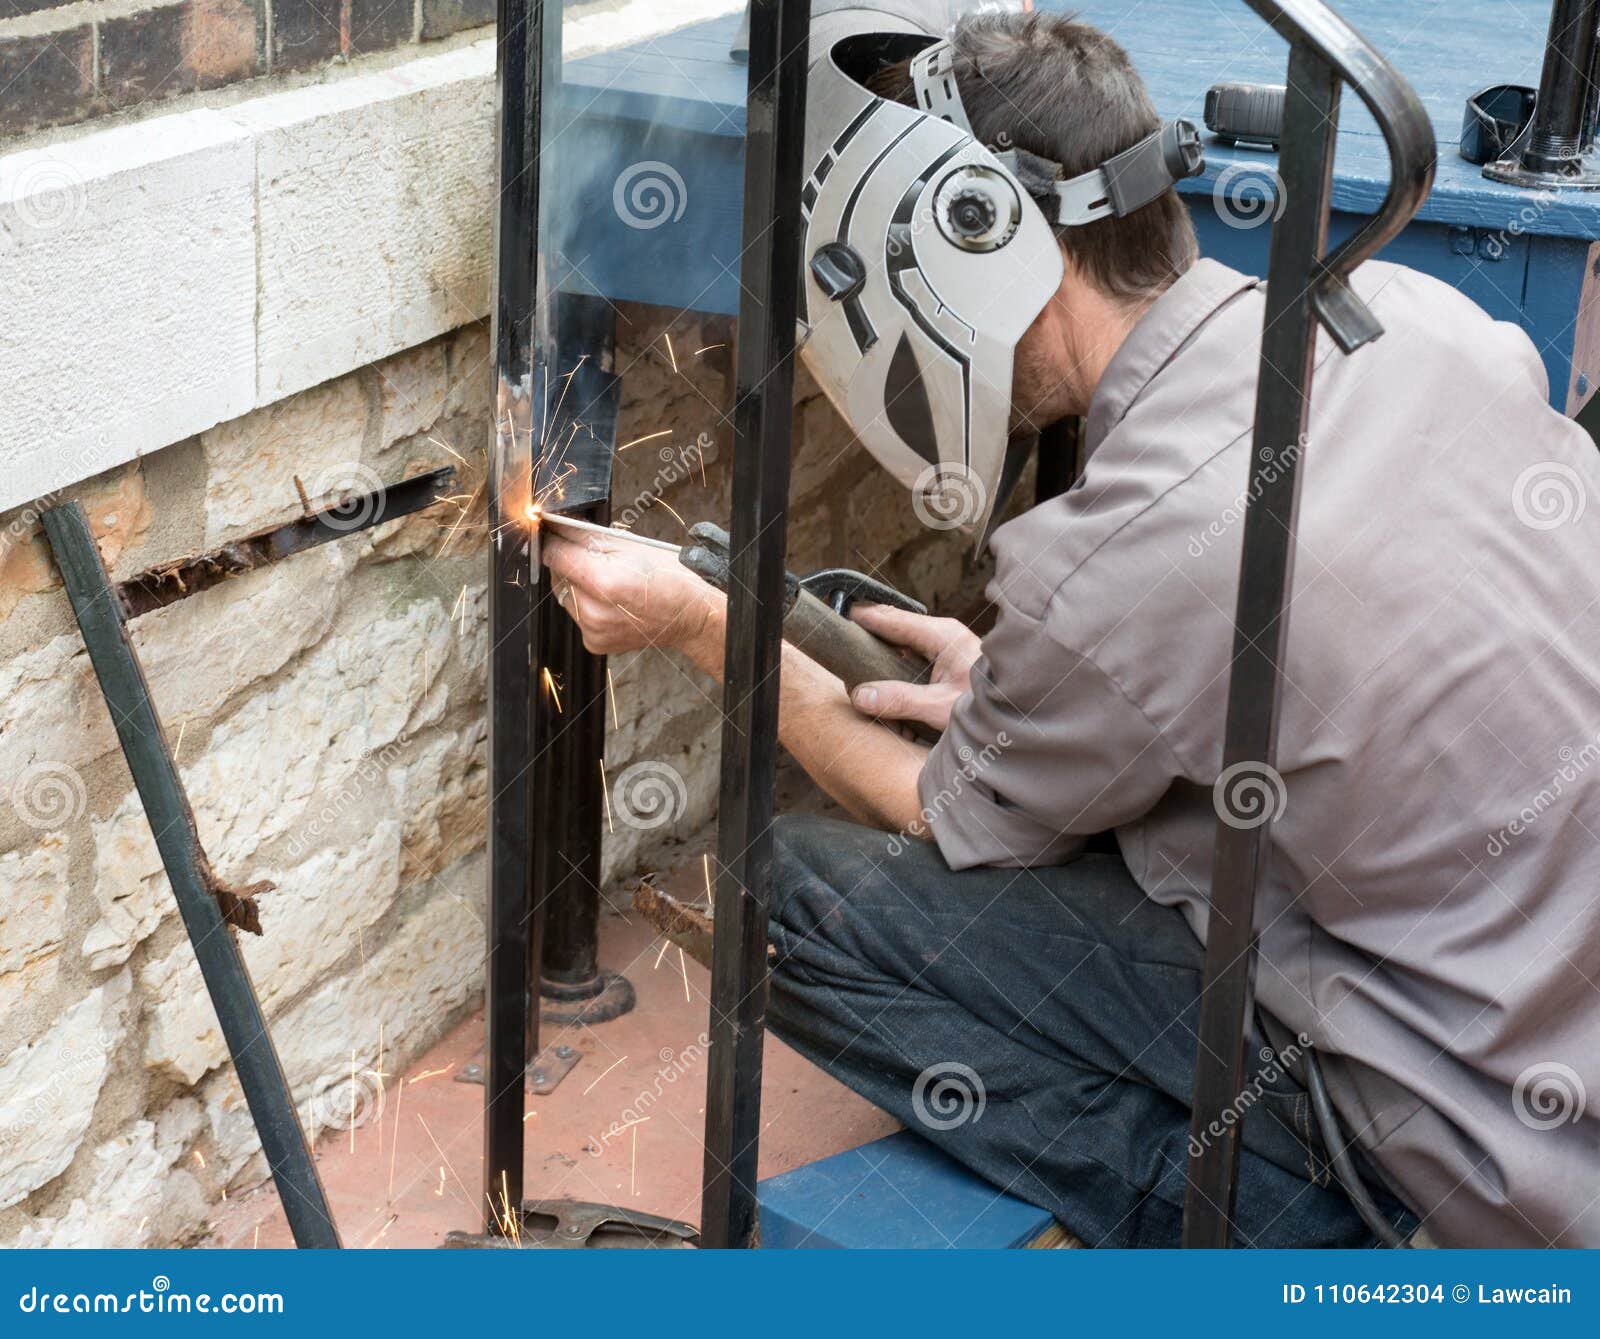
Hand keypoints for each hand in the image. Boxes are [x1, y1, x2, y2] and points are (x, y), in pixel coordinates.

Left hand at [541, 531, 723, 657]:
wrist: (688, 616)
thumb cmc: (668, 578)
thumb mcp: (630, 545)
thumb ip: (586, 536)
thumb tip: (558, 527)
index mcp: (605, 581)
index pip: (555, 555)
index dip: (555, 542)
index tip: (558, 536)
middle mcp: (594, 611)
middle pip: (557, 577)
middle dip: (569, 564)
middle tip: (594, 560)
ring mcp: (593, 631)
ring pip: (565, 597)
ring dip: (576, 586)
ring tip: (606, 582)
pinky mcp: (594, 643)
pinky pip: (577, 616)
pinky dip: (586, 606)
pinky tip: (609, 602)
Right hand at [847, 603, 980, 732]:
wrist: (1025, 713)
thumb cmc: (993, 707)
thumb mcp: (940, 707)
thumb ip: (898, 700)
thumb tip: (859, 694)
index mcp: (943, 635)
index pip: (893, 618)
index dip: (863, 617)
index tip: (837, 615)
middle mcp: (945, 635)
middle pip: (896, 626)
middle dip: (868, 632)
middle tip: (839, 637)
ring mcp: (948, 647)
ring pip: (904, 642)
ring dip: (882, 649)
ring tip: (854, 656)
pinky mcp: (949, 662)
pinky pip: (914, 656)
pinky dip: (896, 662)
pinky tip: (883, 673)